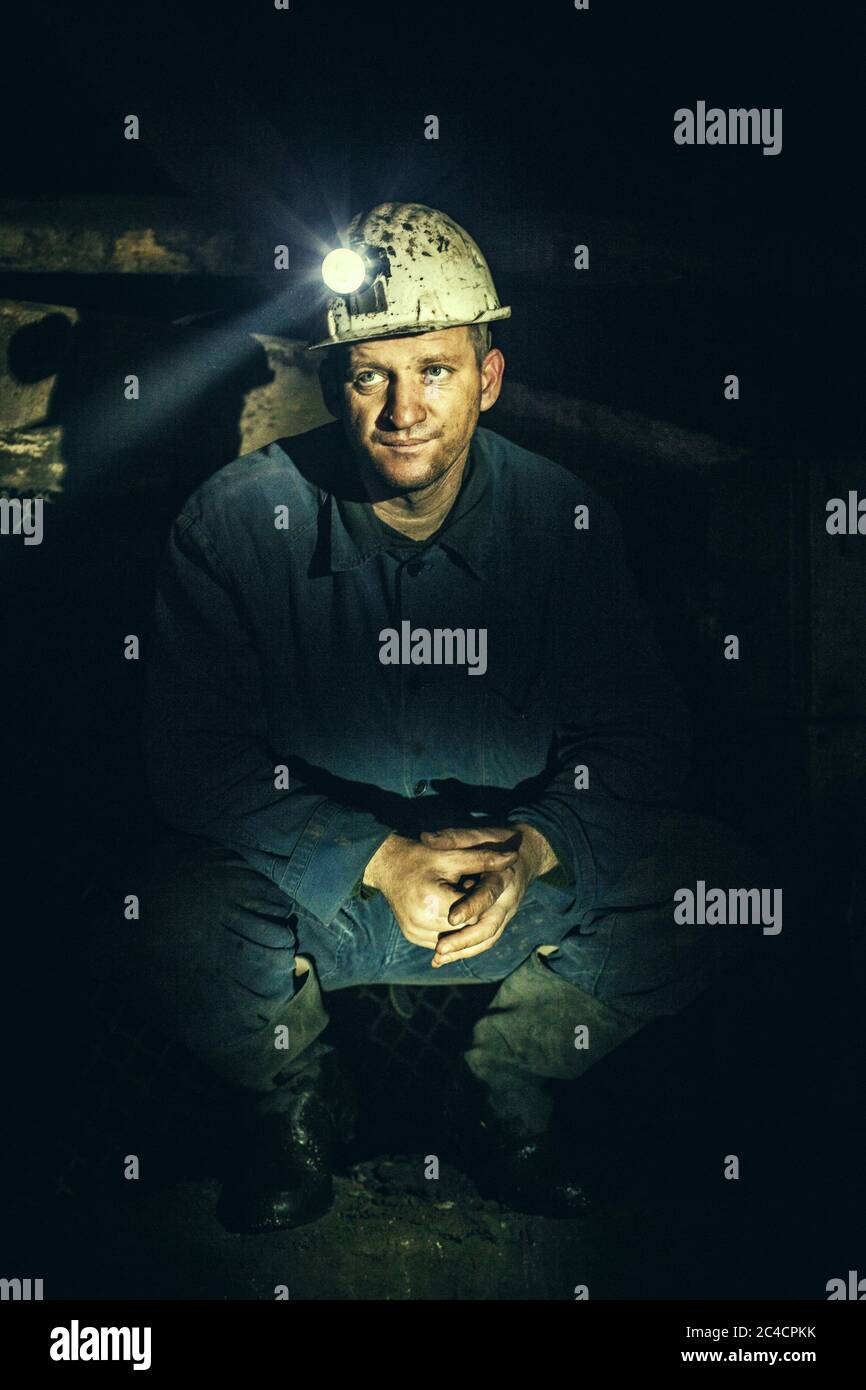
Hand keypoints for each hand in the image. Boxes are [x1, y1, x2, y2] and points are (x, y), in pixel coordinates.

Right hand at [362, 831, 519, 949]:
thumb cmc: (422, 857)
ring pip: (455, 937)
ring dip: (465, 925)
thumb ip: (484, 859)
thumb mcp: (454, 855)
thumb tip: (514, 858)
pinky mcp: (412, 937)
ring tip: (464, 902)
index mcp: (433, 901)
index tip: (485, 885)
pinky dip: (452, 930)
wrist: (388, 866)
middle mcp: (421, 922)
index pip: (475, 913)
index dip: (484, 900)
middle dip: (476, 914)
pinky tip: (456, 914)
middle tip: (477, 893)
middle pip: (466, 928)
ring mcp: (414, 933)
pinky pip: (442, 939)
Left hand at [418, 822, 557, 966]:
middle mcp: (507, 900)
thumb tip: (426, 838)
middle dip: (464, 941)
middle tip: (440, 949)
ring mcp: (505, 914)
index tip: (452, 918)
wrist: (525, 854)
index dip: (472, 907)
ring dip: (463, 951)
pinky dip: (465, 950)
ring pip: (487, 939)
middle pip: (489, 927)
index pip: (488, 895)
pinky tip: (443, 958)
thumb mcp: (479, 835)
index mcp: (504, 877)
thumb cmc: (498, 842)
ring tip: (438, 958)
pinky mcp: (498, 921)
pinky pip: (484, 940)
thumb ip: (455, 838)